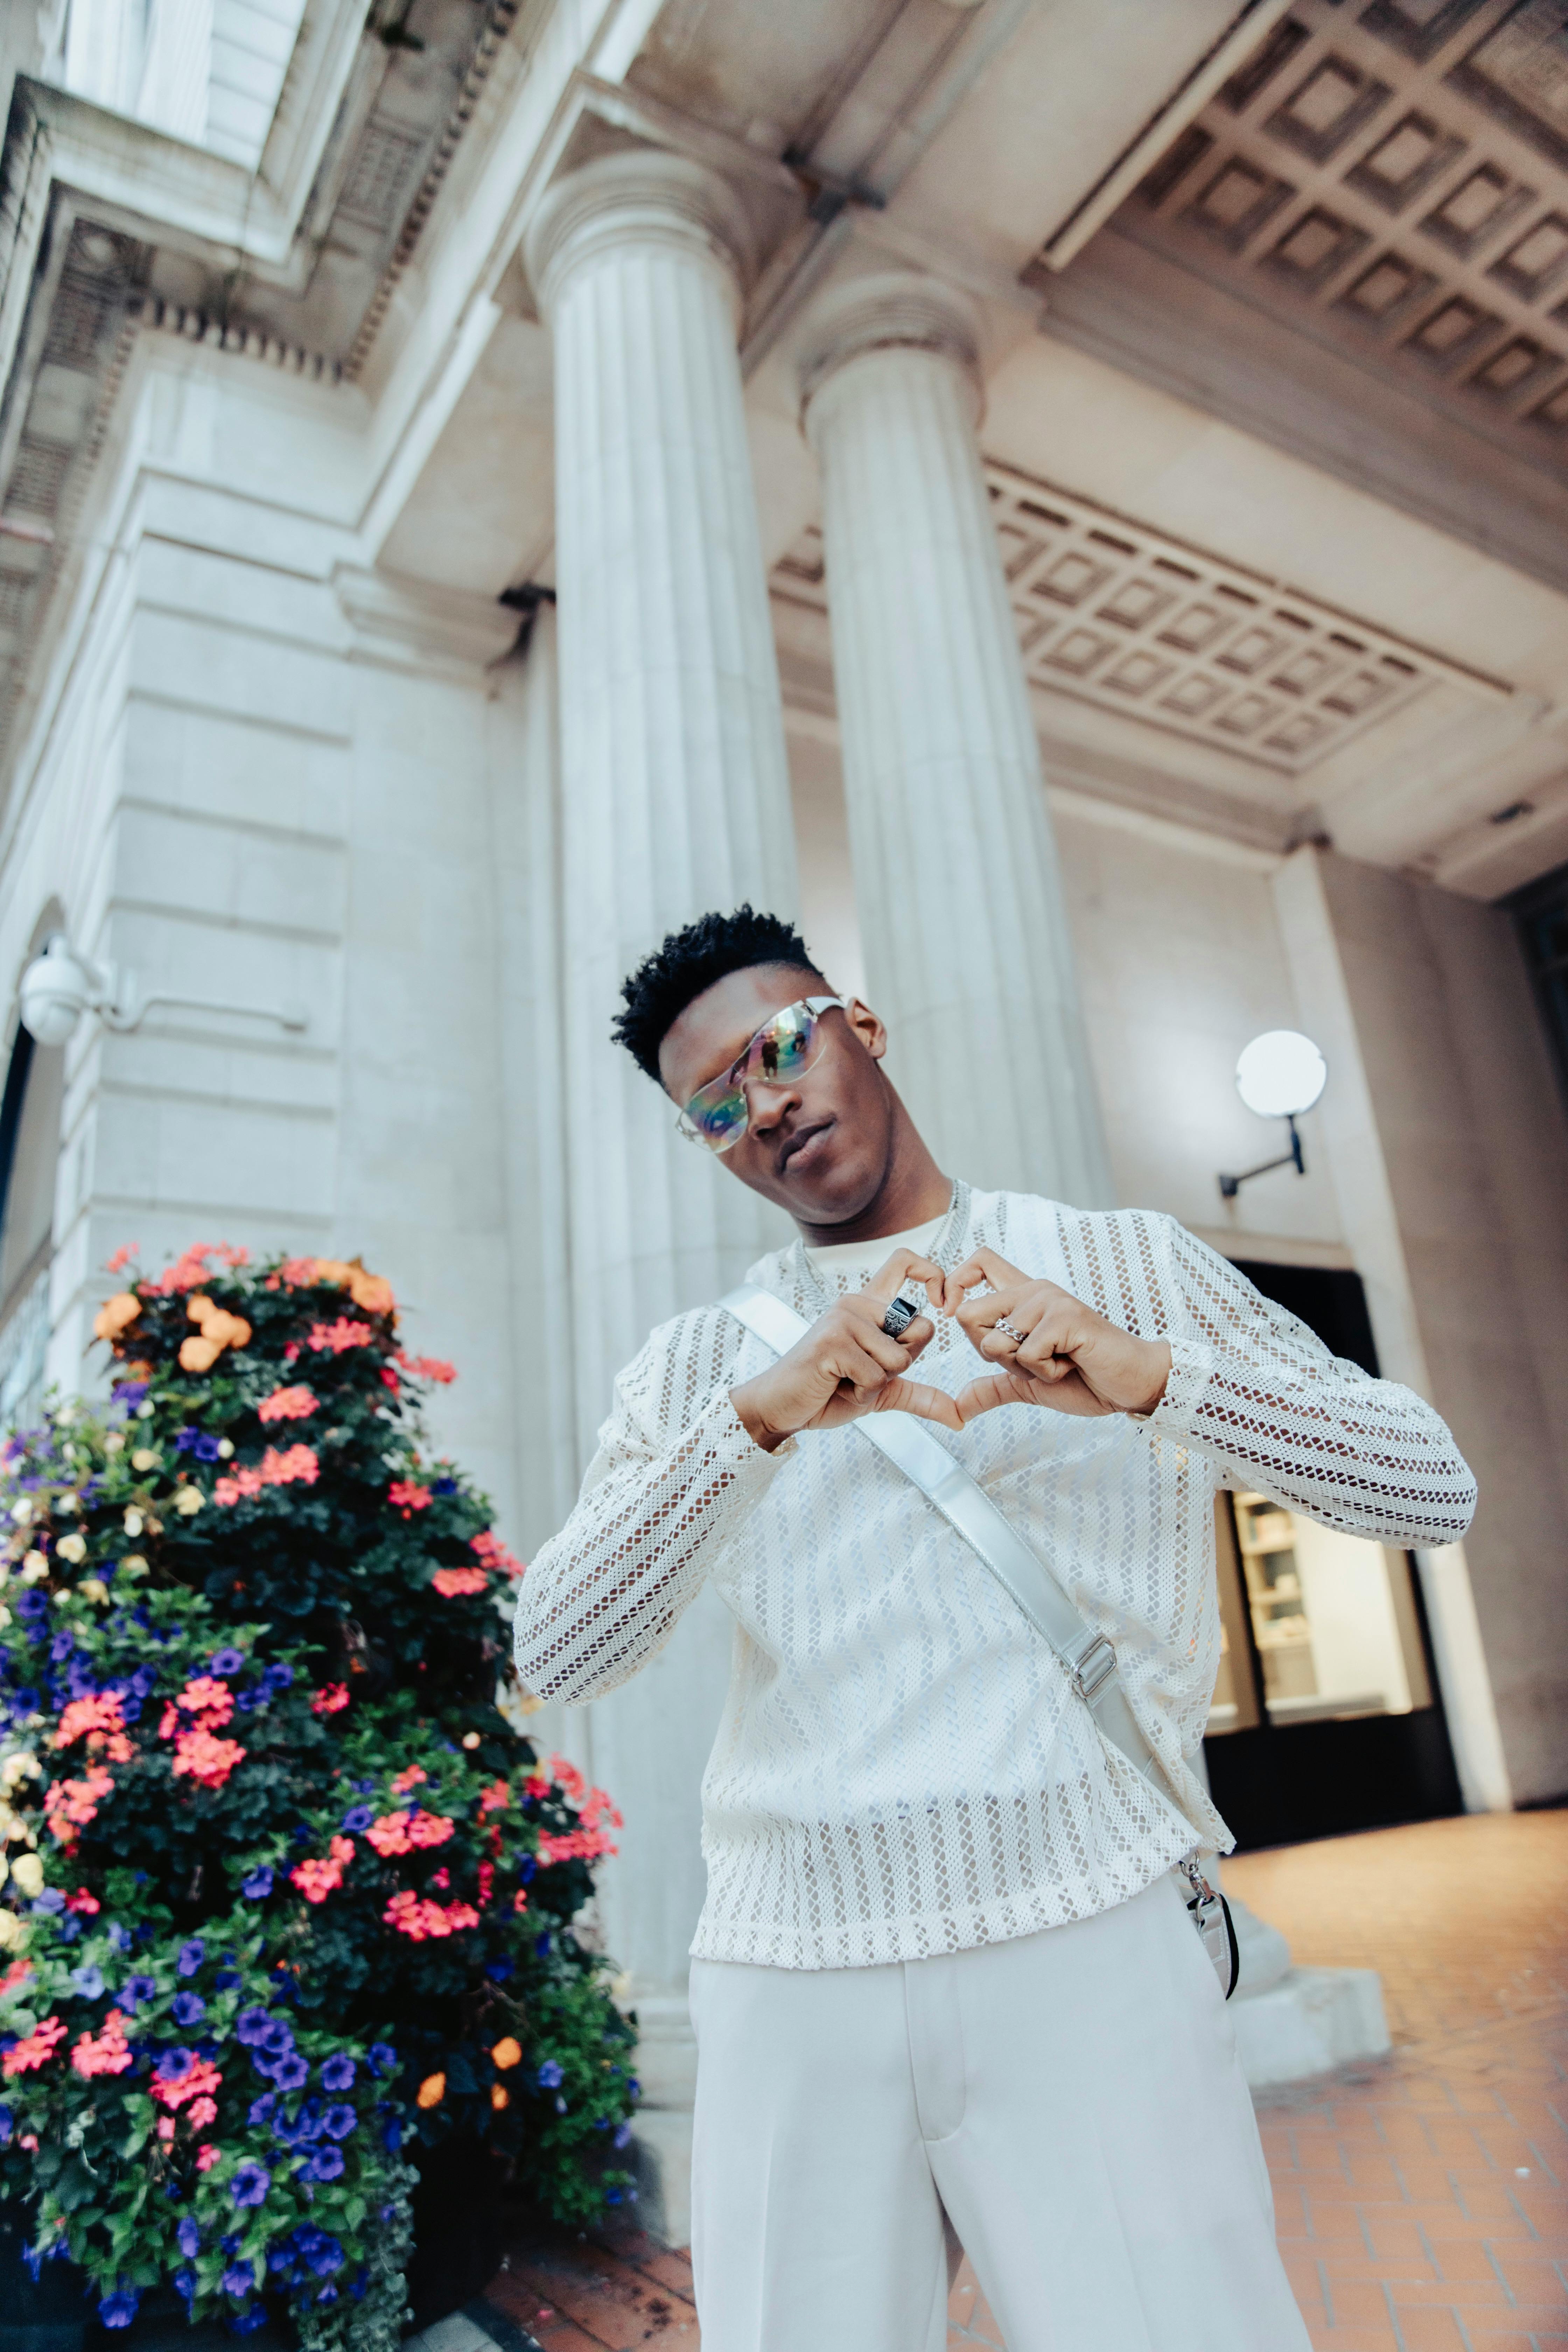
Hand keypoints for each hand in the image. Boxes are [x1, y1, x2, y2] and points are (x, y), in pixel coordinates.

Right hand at [731, 1252, 959, 1452]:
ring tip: (846, 1381)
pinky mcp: (832, 1341)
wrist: (782, 1408)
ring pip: (899, 1359)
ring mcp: (843, 1319)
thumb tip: (959, 1415)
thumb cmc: (827, 1394)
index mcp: (869, 1306)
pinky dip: (862, 1394)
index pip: (905, 1262)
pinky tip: (837, 1387)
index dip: (934, 1276)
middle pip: (921, 1329)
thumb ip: (920, 1395)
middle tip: (864, 1373)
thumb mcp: (882, 1392)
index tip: (943, 1306)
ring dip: (878, 1385)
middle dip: (902, 1365)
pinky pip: (876, 1376)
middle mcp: (857, 1304)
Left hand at [936, 1249, 1171, 1424]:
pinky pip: (1027, 1354)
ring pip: (995, 1341)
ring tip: (1058, 1361)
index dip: (955, 1285)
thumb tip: (958, 1406)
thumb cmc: (1083, 1379)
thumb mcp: (1027, 1385)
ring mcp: (1050, 1301)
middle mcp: (1033, 1291)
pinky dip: (1046, 1373)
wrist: (1128, 1385)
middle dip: (990, 1354)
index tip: (953, 1315)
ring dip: (1023, 1368)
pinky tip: (1071, 1363)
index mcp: (1022, 1298)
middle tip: (1031, 1359)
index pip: (979, 1264)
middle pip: (969, 1314)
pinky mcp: (1066, 1317)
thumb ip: (992, 1388)